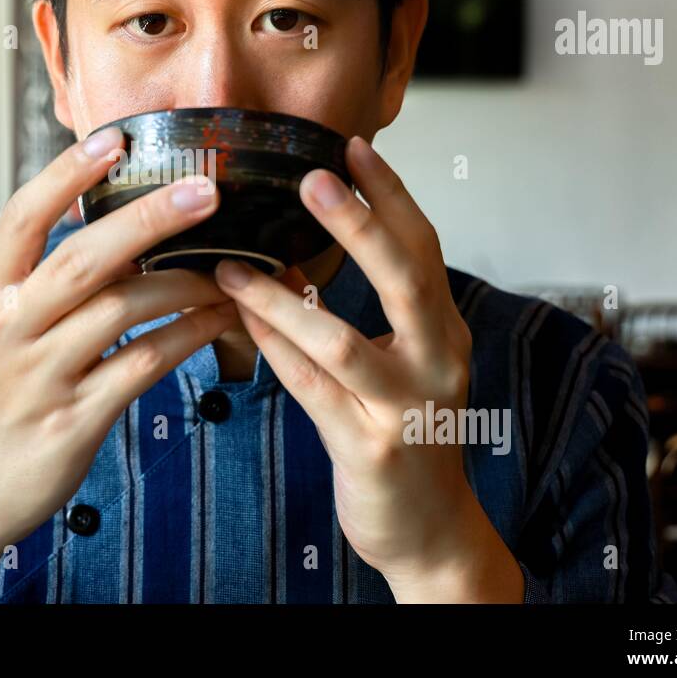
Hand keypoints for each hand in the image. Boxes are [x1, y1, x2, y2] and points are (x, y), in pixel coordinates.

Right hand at [0, 127, 235, 601]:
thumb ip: (34, 280)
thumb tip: (97, 223)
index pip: (21, 219)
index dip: (66, 174)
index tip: (116, 138)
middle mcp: (8, 328)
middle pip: (83, 257)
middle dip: (149, 218)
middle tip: (206, 190)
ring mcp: (40, 375)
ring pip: (122, 310)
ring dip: (185, 285)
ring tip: (230, 272)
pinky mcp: (73, 419)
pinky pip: (142, 365)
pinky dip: (186, 336)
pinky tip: (218, 321)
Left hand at [213, 135, 522, 602]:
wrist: (430, 531)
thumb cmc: (403, 433)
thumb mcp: (399, 364)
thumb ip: (368, 310)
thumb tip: (297, 251)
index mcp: (443, 332)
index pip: (423, 247)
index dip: (389, 195)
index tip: (350, 147)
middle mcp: (438, 362)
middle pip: (407, 279)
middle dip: (361, 225)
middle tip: (314, 179)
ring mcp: (407, 409)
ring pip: (344, 341)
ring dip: (283, 300)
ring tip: (233, 266)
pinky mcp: (372, 450)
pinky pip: (313, 390)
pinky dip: (274, 352)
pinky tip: (239, 321)